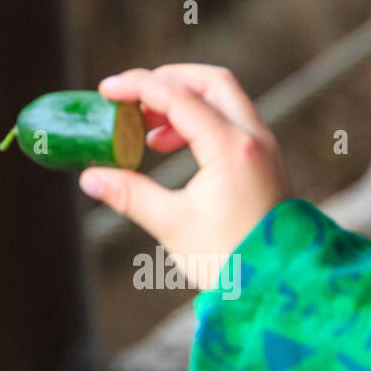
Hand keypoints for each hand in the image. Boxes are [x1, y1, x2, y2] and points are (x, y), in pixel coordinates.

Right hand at [77, 65, 289, 289]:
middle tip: (132, 97)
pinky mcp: (264, 161)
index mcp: (230, 149)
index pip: (178, 97)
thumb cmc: (230, 260)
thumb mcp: (172, 225)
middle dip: (167, 80)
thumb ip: (129, 194)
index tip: (106, 90)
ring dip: (183, 102)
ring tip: (147, 130)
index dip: (137, 87)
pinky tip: (170, 146)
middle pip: (210, 82)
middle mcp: (254, 139)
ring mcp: (264, 148)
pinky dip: (199, 120)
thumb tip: (90, 177)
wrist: (281, 289)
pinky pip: (230, 121)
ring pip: (223, 99)